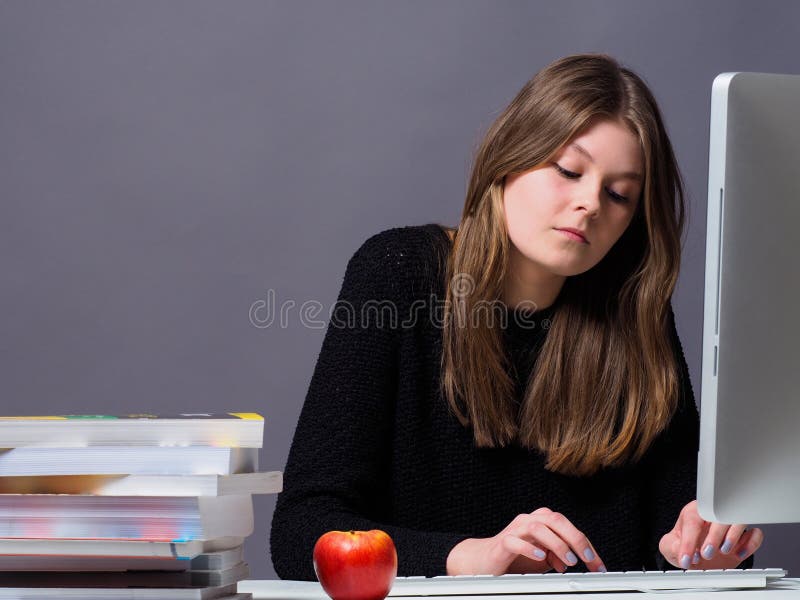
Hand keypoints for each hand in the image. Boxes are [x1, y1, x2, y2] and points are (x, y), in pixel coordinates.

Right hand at [446, 507, 605, 574]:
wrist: (484, 561)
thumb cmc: (514, 557)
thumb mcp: (542, 559)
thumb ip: (558, 556)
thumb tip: (572, 561)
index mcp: (541, 522)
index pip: (568, 528)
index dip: (586, 546)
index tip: (598, 565)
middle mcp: (529, 521)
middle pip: (555, 519)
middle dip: (575, 538)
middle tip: (587, 559)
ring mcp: (514, 530)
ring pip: (537, 526)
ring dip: (556, 544)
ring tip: (568, 561)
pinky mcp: (502, 543)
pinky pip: (515, 541)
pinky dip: (529, 549)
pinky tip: (540, 558)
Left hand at [659, 500, 763, 569]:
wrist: (698, 556)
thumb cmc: (684, 545)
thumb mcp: (670, 545)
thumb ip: (671, 547)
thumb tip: (682, 553)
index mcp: (694, 513)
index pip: (693, 520)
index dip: (690, 540)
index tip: (687, 558)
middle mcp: (714, 515)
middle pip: (719, 516)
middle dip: (713, 537)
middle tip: (706, 554)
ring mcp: (730, 525)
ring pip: (739, 520)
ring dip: (732, 537)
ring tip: (723, 551)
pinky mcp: (744, 537)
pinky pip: (756, 534)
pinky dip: (751, 544)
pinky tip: (738, 554)